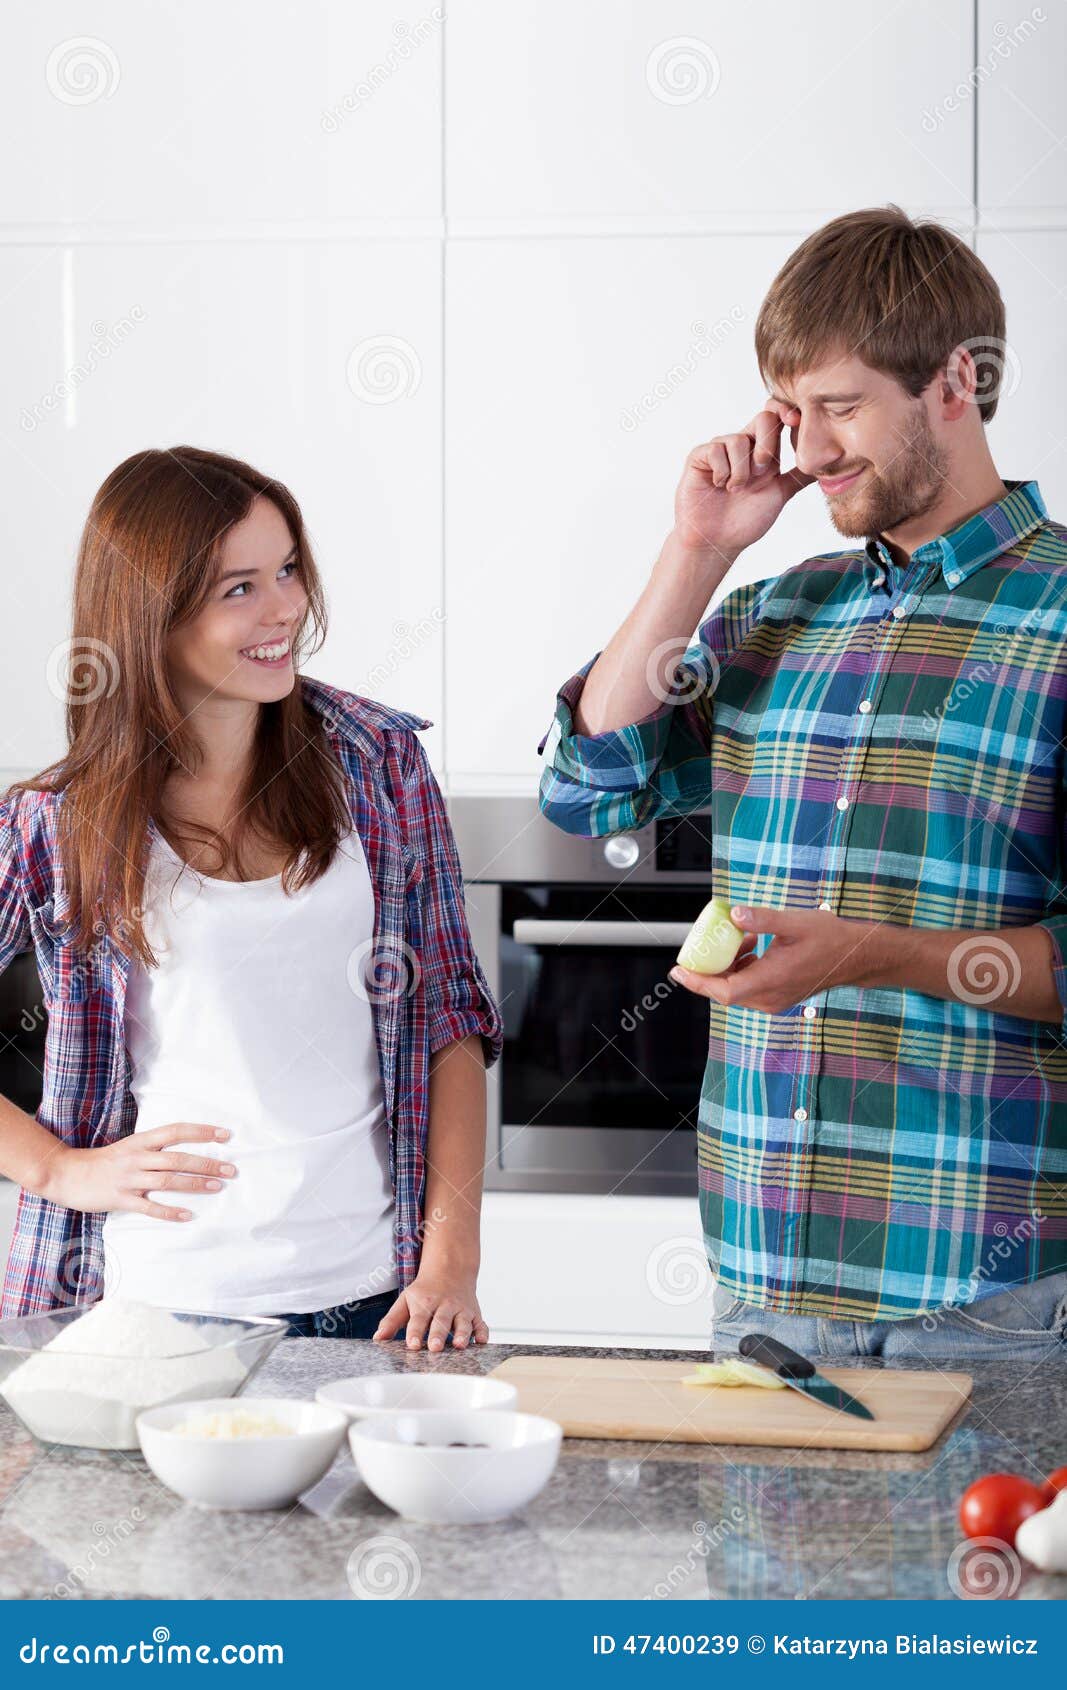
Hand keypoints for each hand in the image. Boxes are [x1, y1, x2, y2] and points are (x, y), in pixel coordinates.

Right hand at [42, 1122, 236, 1218]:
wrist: (66, 1174)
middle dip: (206, 1163)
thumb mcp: (129, 1146)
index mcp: (140, 1141)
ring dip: (194, 1184)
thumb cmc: (102, 1162)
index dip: (201, 1132)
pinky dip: (170, 1212)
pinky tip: (188, 1215)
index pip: (176, 1131)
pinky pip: (149, 1207)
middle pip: (177, 1158)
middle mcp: (137, 1157)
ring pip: (168, 1181)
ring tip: (217, 1187)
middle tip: (231, 1169)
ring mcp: (129, 1179)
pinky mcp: (120, 1199)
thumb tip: (186, 1150)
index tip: (225, 1135)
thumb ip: (154, 1148)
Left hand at [373, 1262, 488, 1351]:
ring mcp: (461, 1309)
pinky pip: (481, 1323)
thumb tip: (378, 1338)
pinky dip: (483, 1332)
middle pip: (441, 1321)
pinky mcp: (475, 1314)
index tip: (413, 1344)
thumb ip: (392, 1320)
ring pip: (463, 1322)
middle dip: (438, 1334)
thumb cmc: (425, 1290)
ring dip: (462, 1334)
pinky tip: (482, 1341)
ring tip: (459, 1345)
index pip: (418, 1318)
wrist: (450, 1269)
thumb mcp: (406, 1300)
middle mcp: (444, 1305)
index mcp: (424, 1302)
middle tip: (435, 1347)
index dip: (415, 1331)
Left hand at [668, 905, 883, 1014]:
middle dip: (708, 970)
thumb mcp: (795, 922)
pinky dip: (742, 968)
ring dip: (728, 966)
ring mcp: (775, 1000)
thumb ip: (763, 919)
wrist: (857, 956)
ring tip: (737, 939)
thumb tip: (734, 913)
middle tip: (698, 948)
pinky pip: (750, 987)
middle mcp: (771, 997)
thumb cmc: (830, 939)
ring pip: (737, 989)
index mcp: (772, 981)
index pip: (724, 991)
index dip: (698, 982)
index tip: (678, 970)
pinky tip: (751, 945)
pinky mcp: (779, 996)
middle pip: (725, 991)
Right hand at [671, 400, 814, 561]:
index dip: (788, 412)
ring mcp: (719, 449)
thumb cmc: (744, 521)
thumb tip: (831, 464)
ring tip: (736, 490)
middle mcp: (742, 445)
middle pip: (763, 419)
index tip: (796, 421)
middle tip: (761, 474)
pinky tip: (720, 487)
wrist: (717, 542)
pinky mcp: (699, 457)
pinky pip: (716, 449)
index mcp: (762, 450)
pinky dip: (723, 472)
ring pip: (738, 439)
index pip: (777, 417)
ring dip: (742, 471)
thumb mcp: (780, 494)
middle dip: (767, 446)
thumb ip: (800, 476)